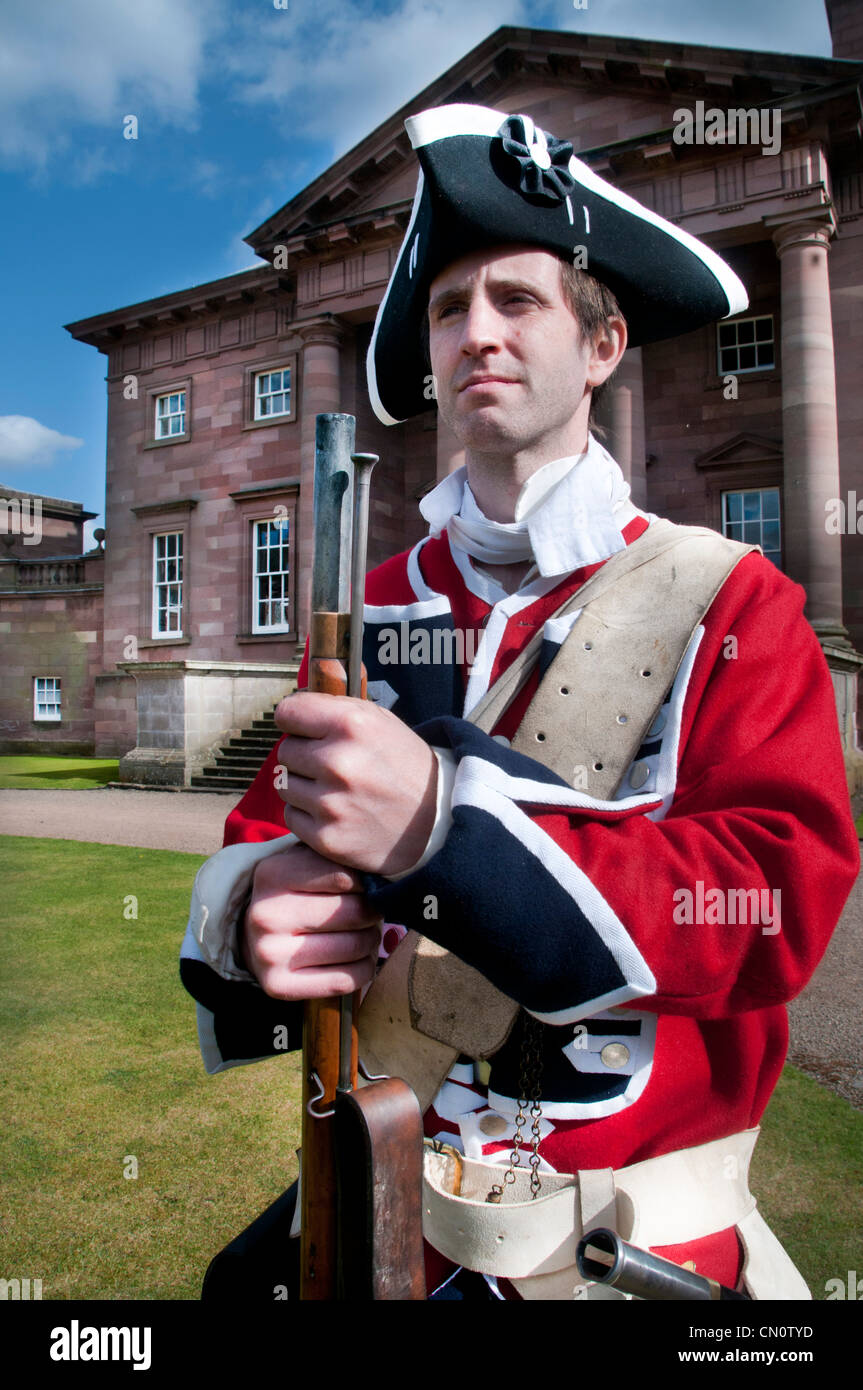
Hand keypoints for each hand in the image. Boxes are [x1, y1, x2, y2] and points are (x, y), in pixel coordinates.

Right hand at [240, 841, 382, 999]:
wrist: (254, 935)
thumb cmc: (295, 893)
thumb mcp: (307, 863)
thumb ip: (338, 860)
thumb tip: (382, 879)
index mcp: (272, 875)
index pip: (345, 877)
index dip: (366, 883)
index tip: (366, 886)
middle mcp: (266, 915)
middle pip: (353, 913)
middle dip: (373, 912)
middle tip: (372, 911)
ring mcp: (269, 953)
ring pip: (354, 947)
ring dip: (371, 940)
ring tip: (365, 932)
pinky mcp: (278, 985)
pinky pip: (345, 980)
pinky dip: (363, 968)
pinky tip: (356, 958)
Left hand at [273, 691, 437, 875]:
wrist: (437, 821)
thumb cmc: (403, 765)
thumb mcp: (380, 721)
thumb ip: (335, 707)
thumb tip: (291, 706)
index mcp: (351, 724)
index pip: (287, 712)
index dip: (295, 720)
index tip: (304, 729)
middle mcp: (337, 762)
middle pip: (284, 751)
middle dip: (303, 756)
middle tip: (332, 765)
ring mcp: (330, 803)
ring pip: (284, 785)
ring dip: (303, 786)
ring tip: (336, 789)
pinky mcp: (326, 837)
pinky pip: (292, 817)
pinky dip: (308, 815)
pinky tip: (336, 812)